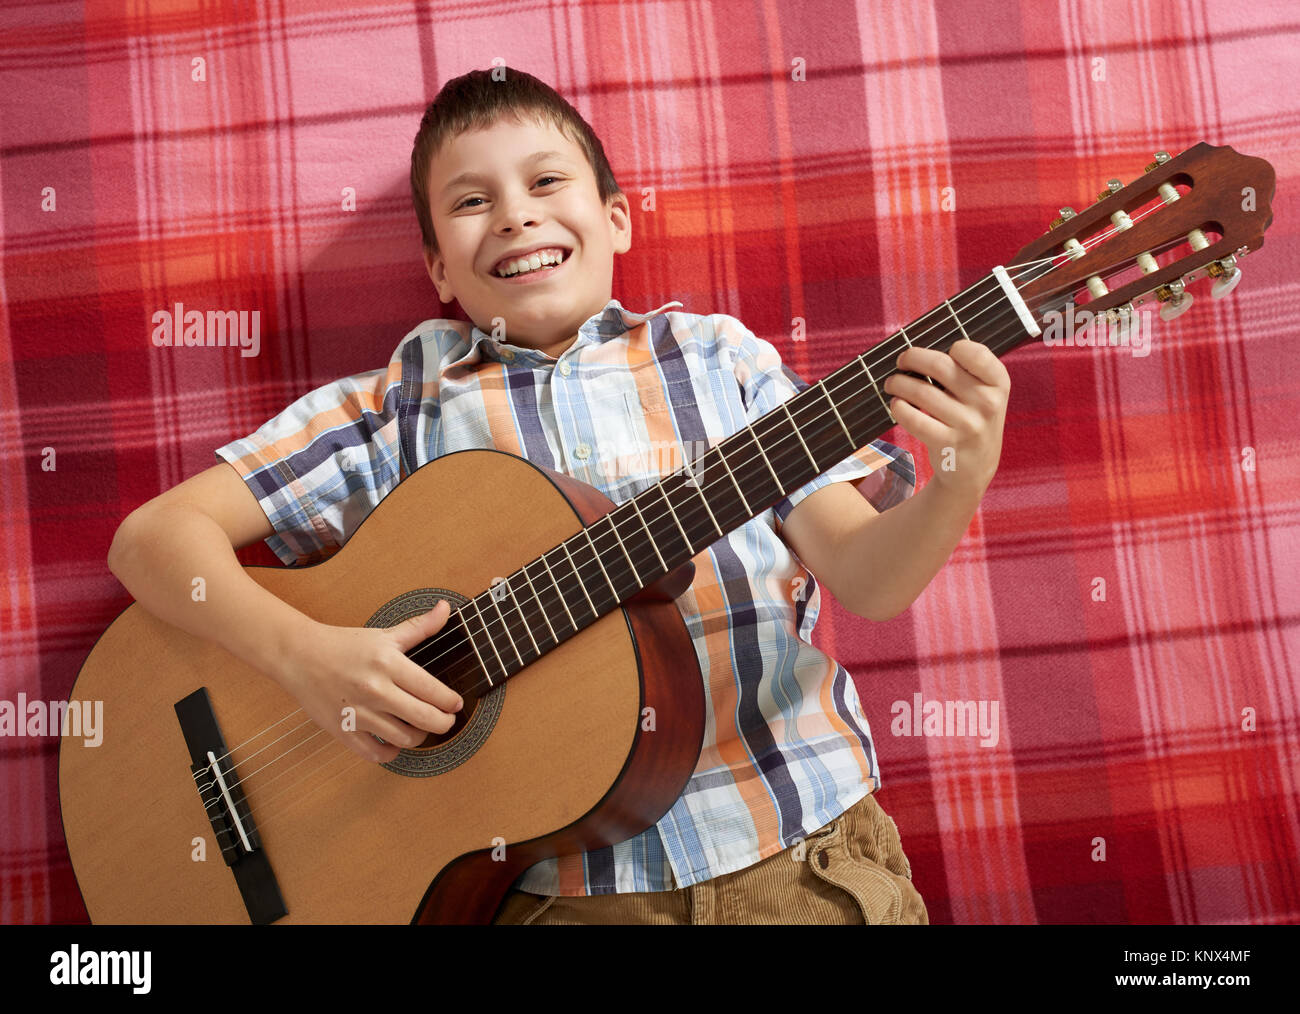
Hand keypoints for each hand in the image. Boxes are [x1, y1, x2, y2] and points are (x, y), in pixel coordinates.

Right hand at [270, 602, 463, 762]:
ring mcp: (359, 713)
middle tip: (446, 720)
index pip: (433, 691)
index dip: (451, 702)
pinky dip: (390, 753)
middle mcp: (376, 690)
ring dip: (419, 737)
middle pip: (425, 719)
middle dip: (444, 723)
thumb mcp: (384, 634)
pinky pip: (375, 753)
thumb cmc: (344, 645)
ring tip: (420, 728)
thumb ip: (420, 626)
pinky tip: (394, 742)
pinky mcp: (343, 730)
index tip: (456, 704)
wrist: (300, 656)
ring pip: (404, 739)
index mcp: (389, 664)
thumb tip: (446, 608)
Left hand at [883, 340, 1009, 499]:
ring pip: (921, 391)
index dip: (953, 348)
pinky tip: (896, 404)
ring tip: (892, 383)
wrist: (974, 469)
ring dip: (898, 383)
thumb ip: (966, 371)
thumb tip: (920, 349)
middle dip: (912, 357)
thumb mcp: (985, 394)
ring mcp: (968, 424)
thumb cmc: (972, 420)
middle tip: (901, 361)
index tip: (940, 353)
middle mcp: (987, 402)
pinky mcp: (947, 443)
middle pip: (939, 365)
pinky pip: (913, 418)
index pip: (974, 352)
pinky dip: (898, 407)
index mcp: (999, 383)